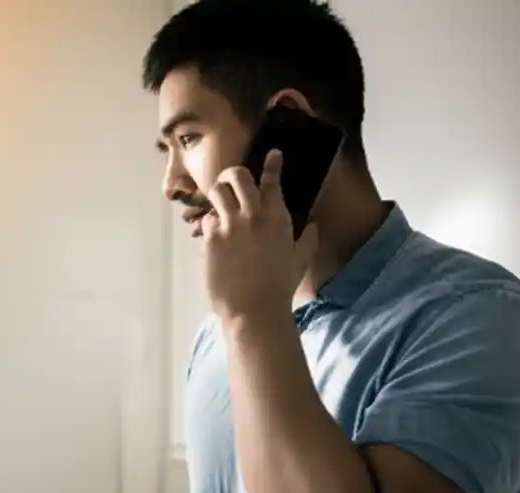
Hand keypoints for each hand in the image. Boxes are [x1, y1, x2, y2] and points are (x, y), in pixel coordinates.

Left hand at [201, 150, 318, 328]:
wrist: (254, 310)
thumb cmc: (279, 288)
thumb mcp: (300, 261)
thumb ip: (308, 239)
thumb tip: (313, 226)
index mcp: (277, 218)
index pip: (272, 181)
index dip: (272, 163)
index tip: (272, 154)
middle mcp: (253, 216)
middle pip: (237, 176)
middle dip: (234, 175)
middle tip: (232, 182)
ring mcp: (230, 226)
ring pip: (217, 192)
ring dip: (218, 195)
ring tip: (220, 205)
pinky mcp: (210, 239)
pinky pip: (207, 220)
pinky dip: (211, 224)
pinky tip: (215, 236)